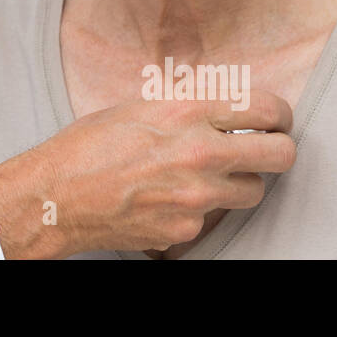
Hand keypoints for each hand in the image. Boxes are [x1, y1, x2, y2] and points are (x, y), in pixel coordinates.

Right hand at [0, 91, 295, 258]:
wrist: (56, 196)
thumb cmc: (87, 146)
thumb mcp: (136, 106)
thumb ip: (185, 107)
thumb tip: (223, 108)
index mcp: (185, 112)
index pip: (265, 109)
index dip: (278, 114)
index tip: (274, 119)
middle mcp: (198, 153)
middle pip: (279, 155)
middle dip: (278, 149)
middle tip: (266, 147)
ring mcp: (196, 197)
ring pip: (254, 191)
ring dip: (239, 182)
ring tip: (209, 175)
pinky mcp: (187, 229)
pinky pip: (212, 218)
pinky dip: (199, 208)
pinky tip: (170, 198)